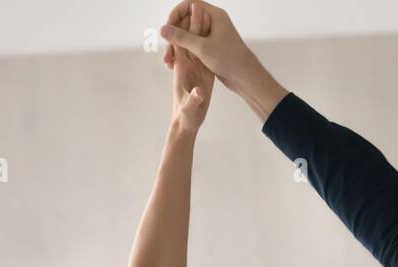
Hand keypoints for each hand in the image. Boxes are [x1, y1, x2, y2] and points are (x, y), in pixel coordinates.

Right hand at [160, 1, 255, 92]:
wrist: (246, 78)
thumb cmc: (229, 60)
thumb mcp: (201, 48)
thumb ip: (180, 37)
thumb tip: (162, 29)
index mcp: (214, 15)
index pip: (189, 5)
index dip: (175, 15)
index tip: (168, 28)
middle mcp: (213, 22)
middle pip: (186, 21)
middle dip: (174, 34)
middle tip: (167, 50)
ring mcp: (212, 36)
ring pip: (188, 35)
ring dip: (177, 46)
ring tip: (169, 62)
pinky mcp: (211, 48)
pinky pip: (193, 45)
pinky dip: (184, 53)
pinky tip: (175, 65)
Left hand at [168, 6, 213, 131]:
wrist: (186, 124)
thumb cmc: (186, 116)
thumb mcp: (190, 109)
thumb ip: (195, 100)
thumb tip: (200, 94)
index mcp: (182, 68)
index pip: (182, 42)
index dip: (188, 27)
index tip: (197, 14)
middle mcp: (187, 65)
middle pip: (189, 39)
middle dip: (195, 24)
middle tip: (205, 9)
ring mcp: (195, 68)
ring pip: (197, 45)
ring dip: (203, 32)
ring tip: (211, 17)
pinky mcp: (203, 73)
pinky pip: (205, 54)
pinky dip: (208, 44)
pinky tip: (215, 36)